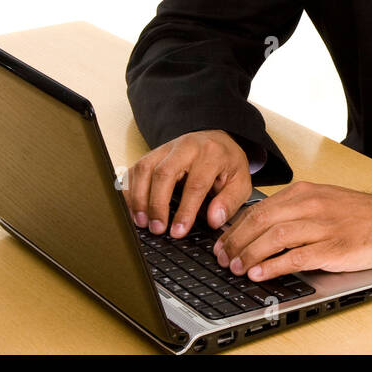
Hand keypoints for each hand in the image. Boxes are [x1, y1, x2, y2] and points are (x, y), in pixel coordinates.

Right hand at [122, 129, 251, 238]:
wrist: (218, 141)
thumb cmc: (227, 164)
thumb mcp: (241, 182)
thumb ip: (229, 202)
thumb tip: (213, 220)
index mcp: (211, 154)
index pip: (195, 184)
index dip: (185, 211)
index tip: (178, 231)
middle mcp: (186, 146)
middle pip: (164, 173)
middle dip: (157, 204)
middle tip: (156, 229)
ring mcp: (167, 147)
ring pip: (145, 168)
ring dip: (139, 197)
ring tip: (142, 222)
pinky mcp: (153, 152)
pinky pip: (135, 167)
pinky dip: (130, 188)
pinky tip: (132, 208)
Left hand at [212, 181, 371, 280]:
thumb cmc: (359, 214)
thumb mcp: (322, 201)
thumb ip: (293, 210)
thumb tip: (259, 228)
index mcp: (304, 192)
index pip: (259, 208)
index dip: (236, 228)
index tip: (222, 243)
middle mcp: (310, 204)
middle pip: (261, 221)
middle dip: (236, 242)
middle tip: (223, 258)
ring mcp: (323, 225)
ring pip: (274, 236)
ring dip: (250, 254)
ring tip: (237, 268)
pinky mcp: (334, 246)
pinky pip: (297, 256)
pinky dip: (274, 266)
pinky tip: (261, 274)